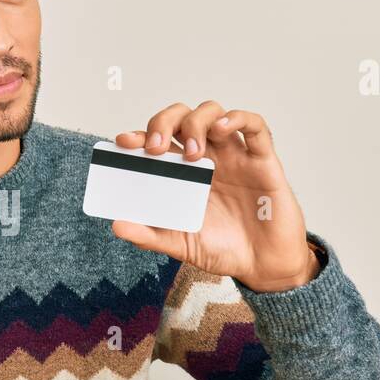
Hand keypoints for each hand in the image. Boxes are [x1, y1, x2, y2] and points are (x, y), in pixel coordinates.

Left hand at [111, 101, 318, 291]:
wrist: (263, 266)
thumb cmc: (223, 250)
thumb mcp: (180, 245)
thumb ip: (149, 236)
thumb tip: (117, 226)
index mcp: (183, 173)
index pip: (158, 140)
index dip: (140, 134)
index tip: (123, 142)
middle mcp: (207, 158)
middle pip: (182, 117)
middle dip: (165, 122)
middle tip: (156, 148)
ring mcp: (234, 155)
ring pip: (213, 113)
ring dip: (196, 123)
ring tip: (192, 153)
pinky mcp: (262, 159)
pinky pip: (255, 126)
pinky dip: (237, 119)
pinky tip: (222, 130)